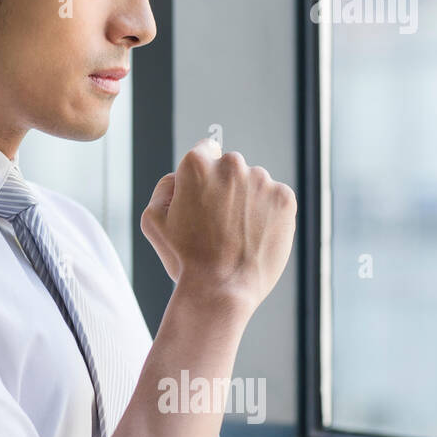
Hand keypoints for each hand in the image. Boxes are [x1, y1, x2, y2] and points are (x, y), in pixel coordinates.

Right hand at [140, 137, 296, 311]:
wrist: (222, 288)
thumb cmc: (183, 257)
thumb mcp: (152, 219)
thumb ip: (164, 187)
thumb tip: (181, 176)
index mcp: (197, 164)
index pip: (205, 148)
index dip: (203, 173)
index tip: (205, 192)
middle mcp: (231, 165)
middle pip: (230, 166)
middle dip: (225, 187)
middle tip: (217, 222)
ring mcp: (261, 180)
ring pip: (254, 182)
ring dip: (247, 200)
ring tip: (236, 233)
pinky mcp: (284, 198)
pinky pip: (275, 197)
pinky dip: (267, 212)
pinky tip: (254, 234)